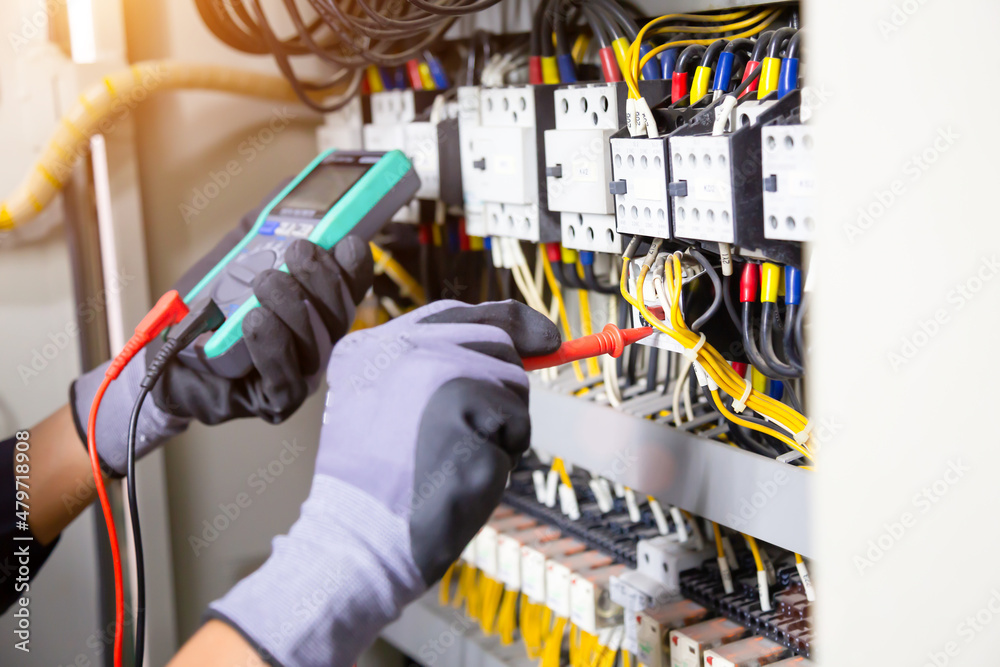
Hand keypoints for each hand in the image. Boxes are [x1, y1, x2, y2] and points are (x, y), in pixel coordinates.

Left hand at [69, 188, 372, 475]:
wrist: (161, 356)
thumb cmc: (205, 309)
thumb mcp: (237, 253)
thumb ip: (268, 222)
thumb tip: (295, 187)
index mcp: (314, 306)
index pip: (349, 287)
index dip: (355, 266)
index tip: (350, 240)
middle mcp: (314, 341)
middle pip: (339, 315)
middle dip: (324, 280)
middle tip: (300, 252)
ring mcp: (298, 372)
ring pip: (316, 346)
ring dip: (295, 309)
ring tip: (266, 282)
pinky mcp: (274, 399)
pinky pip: (286, 377)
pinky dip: (274, 347)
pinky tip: (257, 321)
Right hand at [207, 300, 560, 666]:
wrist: (360, 539)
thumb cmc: (383, 485)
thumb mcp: (385, 407)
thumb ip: (437, 369)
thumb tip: (530, 345)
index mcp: (374, 346)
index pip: (457, 313)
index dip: (510, 321)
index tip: (547, 338)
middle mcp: (402, 346)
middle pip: (495, 340)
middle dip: (507, 387)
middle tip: (491, 431)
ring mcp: (433, 372)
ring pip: (512, 382)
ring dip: (503, 427)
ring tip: (457, 458)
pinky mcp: (464, 405)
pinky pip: (516, 424)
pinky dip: (504, 454)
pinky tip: (464, 473)